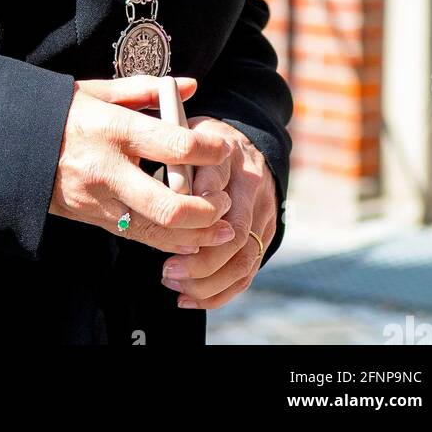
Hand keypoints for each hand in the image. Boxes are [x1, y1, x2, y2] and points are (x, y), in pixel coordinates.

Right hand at [48, 76, 236, 254]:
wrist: (13, 144)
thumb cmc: (63, 112)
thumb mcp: (100, 91)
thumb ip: (147, 90)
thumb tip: (190, 87)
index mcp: (114, 128)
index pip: (173, 146)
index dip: (208, 151)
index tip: (223, 149)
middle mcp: (108, 168)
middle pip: (169, 205)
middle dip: (207, 211)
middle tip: (226, 203)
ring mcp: (98, 200)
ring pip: (156, 232)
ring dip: (194, 235)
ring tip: (220, 228)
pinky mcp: (92, 219)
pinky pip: (138, 237)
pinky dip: (168, 240)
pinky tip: (189, 236)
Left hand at [157, 114, 278, 310]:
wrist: (245, 145)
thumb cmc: (204, 143)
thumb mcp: (189, 134)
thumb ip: (178, 157)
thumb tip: (168, 190)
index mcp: (229, 156)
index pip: (216, 184)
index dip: (194, 209)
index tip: (167, 224)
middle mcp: (253, 187)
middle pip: (235, 233)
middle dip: (201, 260)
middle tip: (166, 270)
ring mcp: (263, 214)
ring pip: (243, 260)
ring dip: (208, 282)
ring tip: (174, 285)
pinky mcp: (265, 235)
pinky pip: (247, 272)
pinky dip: (219, 292)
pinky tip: (190, 297)